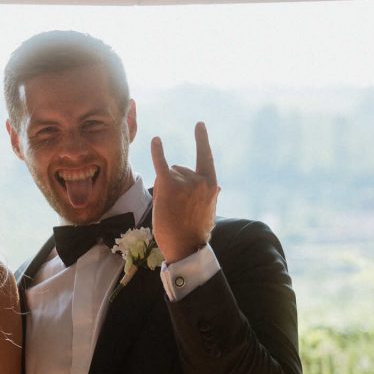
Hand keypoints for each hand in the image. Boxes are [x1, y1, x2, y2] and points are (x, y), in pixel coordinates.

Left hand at [150, 122, 219, 263]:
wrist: (185, 247)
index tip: (199, 125)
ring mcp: (185, 183)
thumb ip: (209, 196)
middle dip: (174, 185)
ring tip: (170, 210)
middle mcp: (200, 180)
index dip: (201, 140)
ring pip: (168, 176)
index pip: (206, 158)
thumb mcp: (208, 212)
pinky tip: (156, 140)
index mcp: (211, 185)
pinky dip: (158, 152)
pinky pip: (162, 165)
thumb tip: (217, 188)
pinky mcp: (169, 187)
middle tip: (176, 210)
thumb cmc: (194, 233)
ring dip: (164, 190)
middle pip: (179, 171)